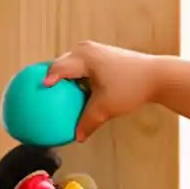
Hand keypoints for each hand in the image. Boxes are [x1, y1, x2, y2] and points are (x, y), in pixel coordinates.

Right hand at [44, 40, 163, 141]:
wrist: (157, 76)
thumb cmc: (132, 88)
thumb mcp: (107, 108)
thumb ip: (88, 122)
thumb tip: (76, 138)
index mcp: (83, 57)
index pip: (56, 68)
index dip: (42, 80)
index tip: (32, 92)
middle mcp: (86, 50)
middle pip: (60, 64)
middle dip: (49, 77)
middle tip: (36, 93)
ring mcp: (95, 52)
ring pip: (71, 66)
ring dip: (63, 79)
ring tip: (50, 95)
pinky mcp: (103, 58)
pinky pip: (82, 69)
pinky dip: (75, 81)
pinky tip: (72, 97)